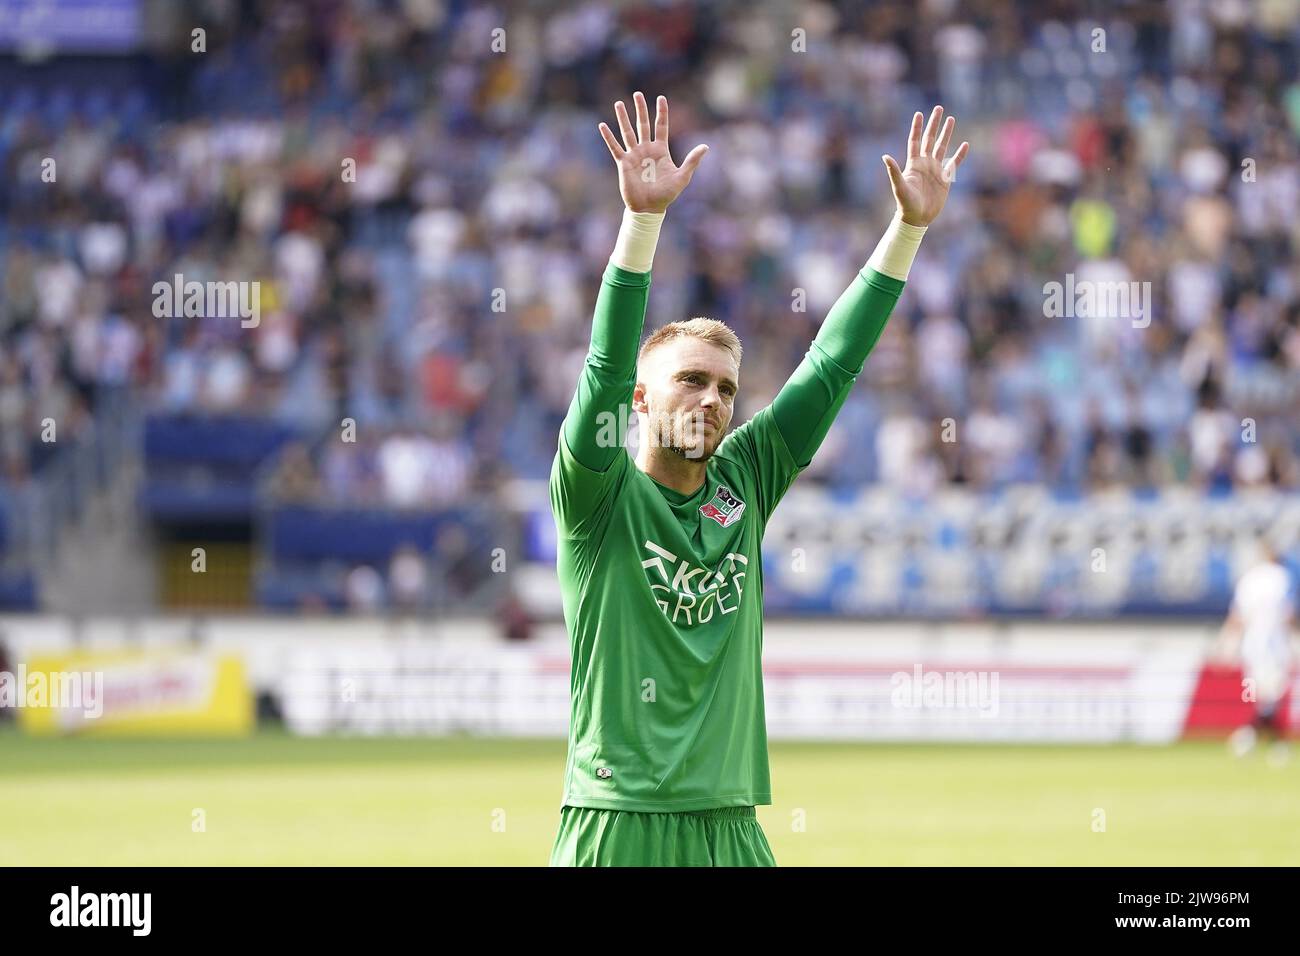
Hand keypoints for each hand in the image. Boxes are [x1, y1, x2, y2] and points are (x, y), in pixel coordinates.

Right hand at [598, 92, 708, 212]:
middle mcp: (646, 149)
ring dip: (623, 118)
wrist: (650, 208)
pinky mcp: (624, 163)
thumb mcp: (682, 177)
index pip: (661, 126)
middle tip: (637, 94)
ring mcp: (634, 155)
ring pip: (628, 132)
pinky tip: (602, 126)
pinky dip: (609, 137)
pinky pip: (615, 148)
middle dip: (640, 109)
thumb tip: (706, 146)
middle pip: (643, 124)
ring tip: (618, 104)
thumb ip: (692, 161)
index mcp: (661, 150)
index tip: (661, 98)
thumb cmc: (666, 194)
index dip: (662, 112)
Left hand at [882, 106, 969, 226]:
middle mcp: (925, 163)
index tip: (919, 113)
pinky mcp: (945, 179)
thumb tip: (885, 156)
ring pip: (942, 147)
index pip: (916, 141)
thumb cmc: (906, 204)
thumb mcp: (899, 186)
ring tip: (951, 119)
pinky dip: (960, 155)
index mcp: (914, 163)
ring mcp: (935, 170)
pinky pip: (954, 164)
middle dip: (934, 124)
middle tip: (939, 108)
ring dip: (946, 133)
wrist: (917, 218)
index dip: (917, 128)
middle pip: (930, 139)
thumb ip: (894, 171)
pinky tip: (965, 145)